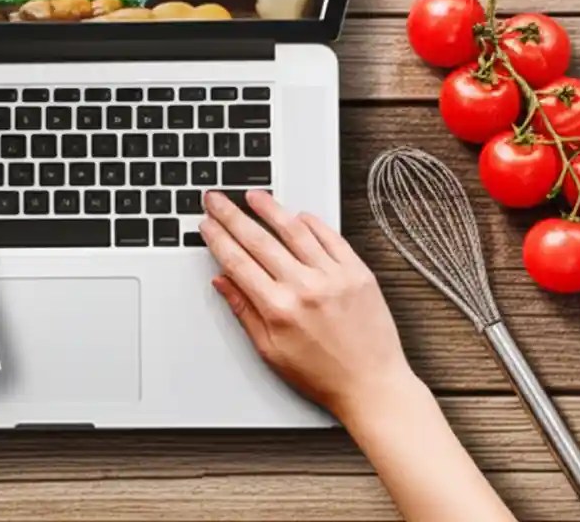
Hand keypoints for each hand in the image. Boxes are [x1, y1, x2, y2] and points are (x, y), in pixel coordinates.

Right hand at [199, 190, 416, 422]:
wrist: (372, 385)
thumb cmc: (323, 375)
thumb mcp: (270, 351)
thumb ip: (244, 311)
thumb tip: (222, 281)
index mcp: (279, 309)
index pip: (238, 262)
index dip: (218, 238)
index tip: (206, 224)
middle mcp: (305, 287)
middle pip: (259, 240)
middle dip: (232, 215)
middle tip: (217, 199)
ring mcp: (333, 276)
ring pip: (295, 231)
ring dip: (270, 208)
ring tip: (254, 195)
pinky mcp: (357, 273)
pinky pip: (331, 238)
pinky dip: (312, 222)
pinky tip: (298, 214)